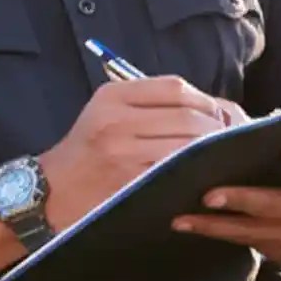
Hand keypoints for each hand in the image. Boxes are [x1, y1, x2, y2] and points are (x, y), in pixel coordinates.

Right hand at [40, 76, 231, 230]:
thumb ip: (152, 104)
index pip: (175, 88)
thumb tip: (215, 107)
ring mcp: (123, 152)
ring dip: (212, 151)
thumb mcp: (106, 112)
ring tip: (223, 158)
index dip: (206, 100)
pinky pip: (176, 171)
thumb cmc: (87, 151)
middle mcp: (116, 120)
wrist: (49, 192)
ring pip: (187, 144)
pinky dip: (197, 171)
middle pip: (188, 115)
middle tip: (232, 140)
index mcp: (112, 96)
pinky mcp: (130, 182)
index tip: (221, 115)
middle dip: (218, 128)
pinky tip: (205, 175)